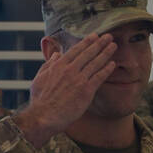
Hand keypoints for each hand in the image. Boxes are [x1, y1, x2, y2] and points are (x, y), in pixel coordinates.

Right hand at [16, 33, 117, 147]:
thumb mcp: (39, 79)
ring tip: (113, 46)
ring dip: (106, 53)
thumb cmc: (39, 101)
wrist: (43, 117)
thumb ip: (48, 65)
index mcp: (58, 66)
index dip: (86, 42)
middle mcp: (70, 70)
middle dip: (99, 43)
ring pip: (96, 63)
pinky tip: (112, 64)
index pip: (75, 50)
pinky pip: (99, 77)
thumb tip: (56, 54)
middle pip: (88, 53)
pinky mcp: (86, 91)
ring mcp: (79, 80)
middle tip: (108, 37)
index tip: (94, 36)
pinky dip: (107, 69)